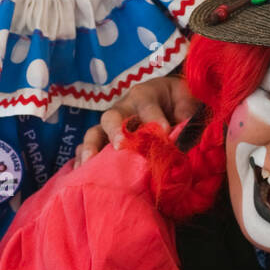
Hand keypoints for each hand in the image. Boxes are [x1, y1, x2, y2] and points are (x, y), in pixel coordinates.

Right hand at [76, 75, 200, 164]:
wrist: (174, 102)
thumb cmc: (181, 103)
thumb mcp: (189, 105)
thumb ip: (189, 120)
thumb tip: (186, 141)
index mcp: (146, 95)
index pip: (147, 104)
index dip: (154, 117)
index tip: (164, 131)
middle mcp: (124, 108)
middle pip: (112, 116)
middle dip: (116, 131)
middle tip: (121, 146)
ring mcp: (111, 126)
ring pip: (95, 133)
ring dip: (91, 148)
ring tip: (89, 163)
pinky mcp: (104, 141)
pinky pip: (87, 149)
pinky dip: (82, 161)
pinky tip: (80, 174)